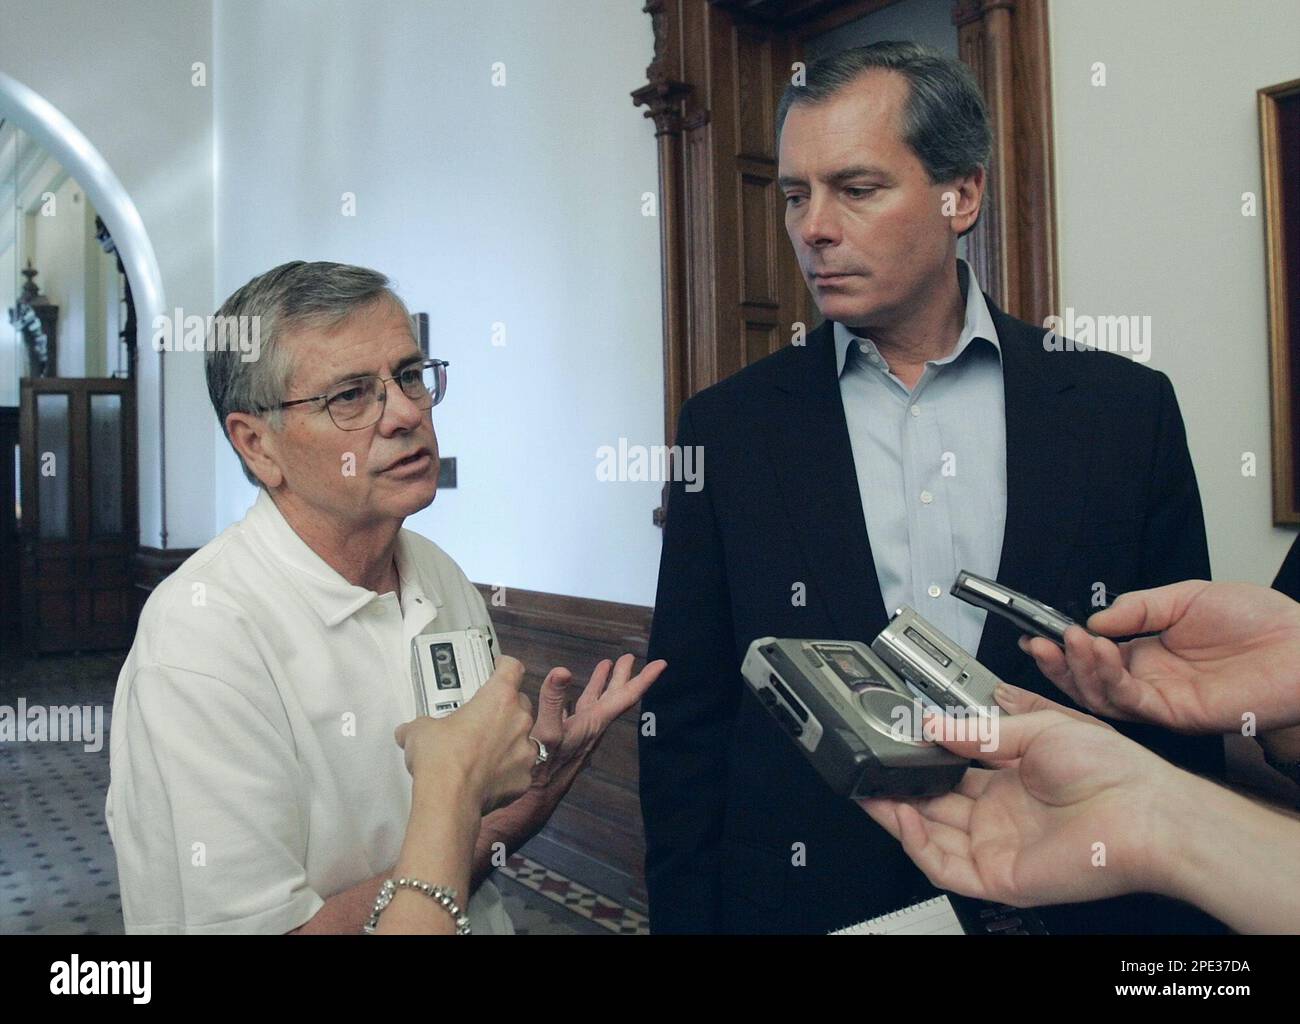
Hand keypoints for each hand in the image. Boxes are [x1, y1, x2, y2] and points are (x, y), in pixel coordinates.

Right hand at [393, 655, 535, 812]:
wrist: (450, 800)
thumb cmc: (442, 760)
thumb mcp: (419, 730)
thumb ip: (420, 724)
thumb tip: (408, 731)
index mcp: (498, 699)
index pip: (512, 668)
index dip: (504, 666)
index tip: (499, 667)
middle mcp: (518, 721)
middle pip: (519, 703)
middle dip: (504, 708)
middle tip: (482, 716)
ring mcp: (525, 750)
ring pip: (522, 736)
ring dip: (508, 738)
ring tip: (484, 748)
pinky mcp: (524, 778)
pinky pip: (520, 767)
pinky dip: (508, 768)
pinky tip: (488, 773)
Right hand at [483, 654, 666, 845]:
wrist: (532, 798)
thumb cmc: (543, 768)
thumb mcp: (547, 731)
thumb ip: (554, 700)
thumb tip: (562, 670)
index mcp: (594, 724)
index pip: (625, 698)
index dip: (643, 680)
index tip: (661, 664)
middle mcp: (592, 728)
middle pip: (614, 698)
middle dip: (623, 677)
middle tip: (630, 657)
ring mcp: (578, 733)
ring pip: (596, 704)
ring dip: (602, 685)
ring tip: (606, 665)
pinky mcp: (563, 738)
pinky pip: (576, 711)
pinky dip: (577, 697)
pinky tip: (570, 694)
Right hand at [859, 687, 1178, 906]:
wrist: (1144, 811)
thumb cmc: (1114, 770)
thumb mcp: (1038, 729)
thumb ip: (979, 731)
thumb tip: (934, 726)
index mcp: (1011, 780)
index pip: (949, 772)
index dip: (919, 759)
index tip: (895, 740)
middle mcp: (1001, 816)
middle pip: (932, 805)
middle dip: (899, 787)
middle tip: (872, 765)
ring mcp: (998, 847)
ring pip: (930, 837)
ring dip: (896, 814)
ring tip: (871, 787)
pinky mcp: (999, 876)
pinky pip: (944, 867)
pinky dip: (916, 844)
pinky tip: (901, 816)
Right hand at [1022, 580, 1299, 734]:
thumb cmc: (1258, 621)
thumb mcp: (1187, 596)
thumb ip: (1139, 608)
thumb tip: (1095, 619)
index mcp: (1148, 653)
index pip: (1093, 656)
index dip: (1064, 647)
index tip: (1039, 633)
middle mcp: (1149, 680)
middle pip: (1088, 683)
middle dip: (1059, 665)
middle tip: (1040, 643)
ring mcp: (1161, 700)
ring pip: (1102, 697)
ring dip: (1079, 670)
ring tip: (1069, 641)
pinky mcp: (1177, 715)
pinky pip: (1131, 703)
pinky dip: (1109, 680)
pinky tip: (1100, 652)